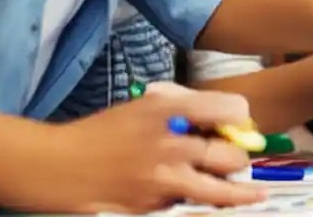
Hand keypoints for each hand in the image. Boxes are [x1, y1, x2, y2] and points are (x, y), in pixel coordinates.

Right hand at [47, 83, 263, 213]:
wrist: (58, 166)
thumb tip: (224, 119)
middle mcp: (172, 145)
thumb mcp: (146, 105)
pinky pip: (191, 206)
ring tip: (254, 194)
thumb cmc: (104, 131)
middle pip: (233, 155)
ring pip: (221, 191)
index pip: (232, 109)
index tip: (240, 122)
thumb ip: (185, 107)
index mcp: (171, 111)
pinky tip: (204, 200)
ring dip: (238, 191)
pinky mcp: (154, 207)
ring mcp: (164, 180)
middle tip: (239, 160)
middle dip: (240, 158)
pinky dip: (201, 203)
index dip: (240, 116)